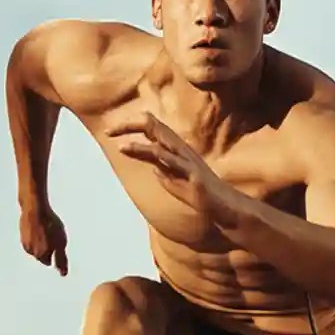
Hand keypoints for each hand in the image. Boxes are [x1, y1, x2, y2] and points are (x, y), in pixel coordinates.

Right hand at [19, 204, 68, 275]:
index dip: (54, 253)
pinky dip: (34, 234)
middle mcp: (31, 251)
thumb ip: (61, 260)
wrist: (35, 209)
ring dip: (40, 241)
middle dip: (46, 248)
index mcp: (41, 255)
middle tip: (52, 235)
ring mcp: (25, 242)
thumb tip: (63, 274)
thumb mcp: (61, 243)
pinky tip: (38, 226)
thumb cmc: (50, 225)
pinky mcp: (21, 233)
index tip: (56, 245)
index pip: (48, 262)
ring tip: (46, 229)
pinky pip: (29, 237)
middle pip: (40, 255)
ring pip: (34, 246)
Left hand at [107, 112, 232, 214]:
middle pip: (154, 127)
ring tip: (117, 140)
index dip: (131, 127)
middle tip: (109, 129)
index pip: (152, 130)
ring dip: (138, 139)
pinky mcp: (192, 175)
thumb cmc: (201, 196)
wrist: (225, 208)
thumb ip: (163, 172)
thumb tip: (151, 165)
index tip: (111, 132)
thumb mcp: (176, 183)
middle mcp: (182, 150)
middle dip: (130, 125)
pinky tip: (137, 151)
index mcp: (177, 150)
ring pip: (161, 141)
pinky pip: (171, 161)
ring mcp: (187, 161)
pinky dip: (153, 153)